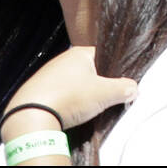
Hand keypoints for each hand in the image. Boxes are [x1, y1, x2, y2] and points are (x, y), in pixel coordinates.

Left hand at [2, 46, 137, 139]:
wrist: (32, 114)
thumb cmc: (70, 97)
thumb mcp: (104, 93)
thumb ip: (124, 89)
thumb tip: (133, 88)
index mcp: (79, 53)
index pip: (104, 56)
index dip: (114, 71)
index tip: (119, 85)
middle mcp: (62, 59)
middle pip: (89, 71)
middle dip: (97, 86)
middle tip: (104, 100)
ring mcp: (48, 74)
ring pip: (73, 84)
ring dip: (80, 96)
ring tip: (85, 109)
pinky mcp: (38, 89)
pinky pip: (59, 94)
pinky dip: (66, 102)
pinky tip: (69, 112)